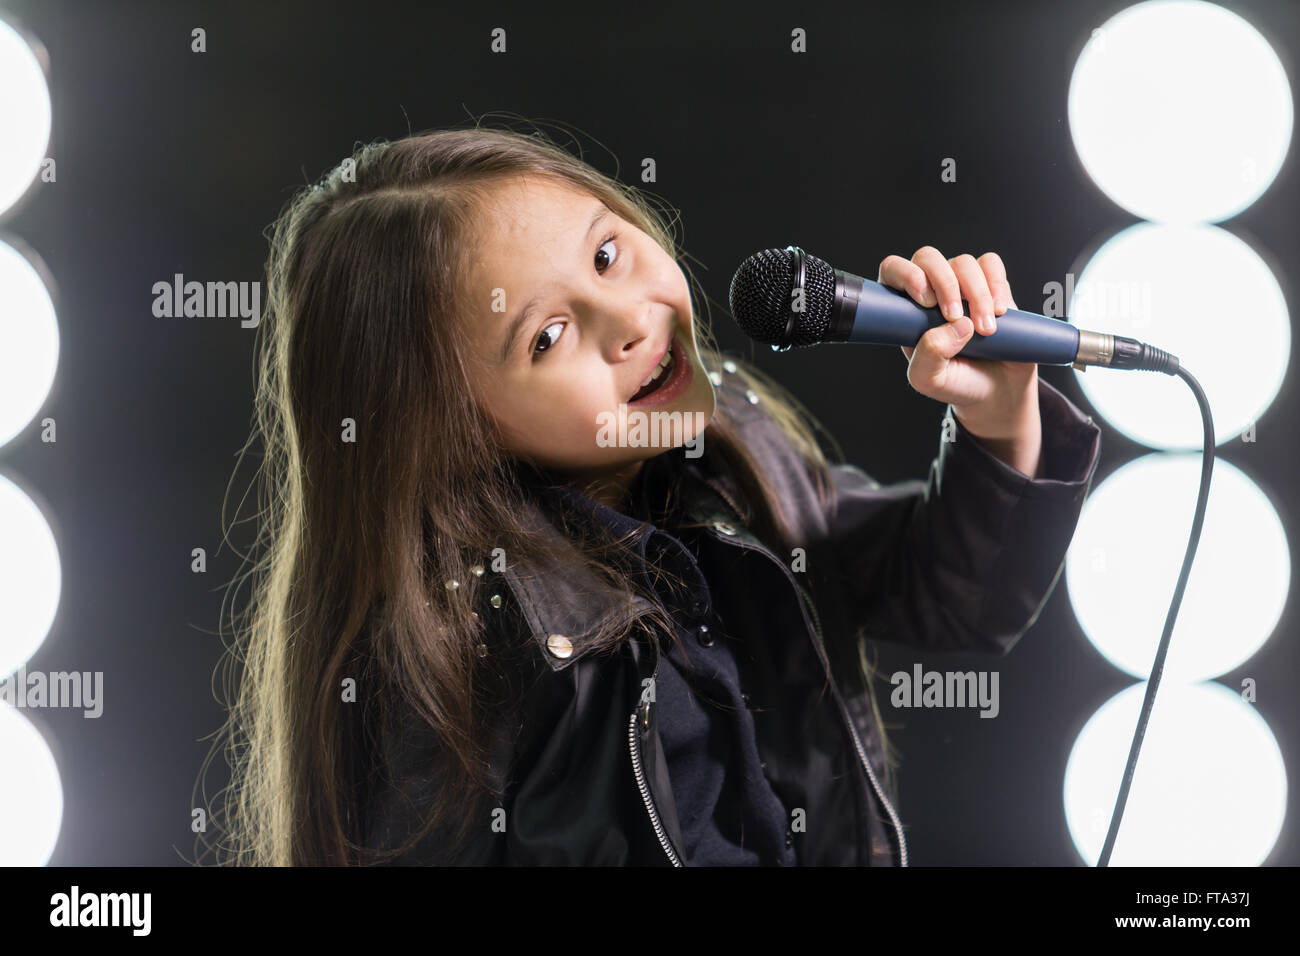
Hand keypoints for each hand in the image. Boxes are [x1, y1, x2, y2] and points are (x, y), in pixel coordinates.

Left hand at [878, 247, 1042, 474]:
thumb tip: (955, 325)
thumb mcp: (929, 380)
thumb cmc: (955, 381)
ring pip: (962, 262)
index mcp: (904, 308)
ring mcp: (960, 283)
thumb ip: (928, 356)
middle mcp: (930, 289)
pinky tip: (1000, 311)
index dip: (906, 275)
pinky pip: (990, 263)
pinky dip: (996, 284)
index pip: (892, 270)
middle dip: (945, 284)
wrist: (996, 389)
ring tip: (985, 330)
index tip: (926, 302)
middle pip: (927, 258)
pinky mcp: (990, 283)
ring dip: (976, 294)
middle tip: (956, 317)